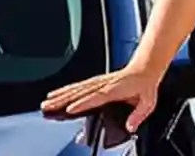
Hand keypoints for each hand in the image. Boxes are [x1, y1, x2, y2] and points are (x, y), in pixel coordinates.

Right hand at [40, 64, 161, 131]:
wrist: (146, 67)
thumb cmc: (145, 84)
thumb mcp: (148, 102)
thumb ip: (138, 115)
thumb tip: (130, 126)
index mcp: (114, 90)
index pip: (96, 97)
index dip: (83, 103)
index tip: (70, 109)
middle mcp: (103, 85)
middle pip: (79, 92)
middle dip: (62, 100)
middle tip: (48, 106)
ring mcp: (98, 82)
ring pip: (76, 89)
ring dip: (60, 95)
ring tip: (46, 102)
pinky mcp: (96, 82)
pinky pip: (78, 86)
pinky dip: (65, 90)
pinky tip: (56, 94)